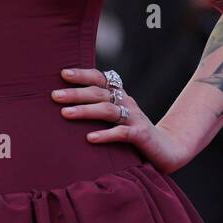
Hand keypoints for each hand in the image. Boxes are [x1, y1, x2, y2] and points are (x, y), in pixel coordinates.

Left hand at [53, 67, 192, 174]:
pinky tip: (89, 138)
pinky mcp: (141, 136)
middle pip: (99, 93)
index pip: (100, 79)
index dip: (83, 74)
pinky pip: (122, 133)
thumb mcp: (116, 118)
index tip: (63, 73)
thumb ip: (98, 111)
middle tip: (55, 96)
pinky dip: (105, 134)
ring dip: (86, 110)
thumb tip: (64, 107)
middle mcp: (127, 103)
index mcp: (120, 96)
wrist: (168, 149)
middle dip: (76, 93)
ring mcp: (135, 119)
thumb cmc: (134, 134)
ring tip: (65, 114)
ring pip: (108, 110)